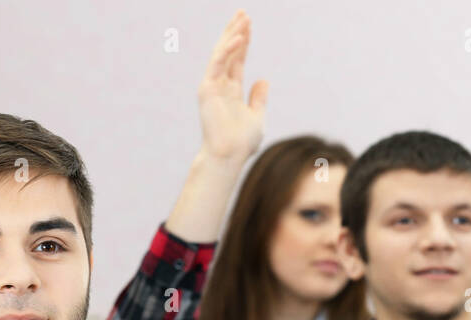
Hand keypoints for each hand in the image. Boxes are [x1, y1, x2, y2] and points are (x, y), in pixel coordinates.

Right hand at [196, 10, 267, 162]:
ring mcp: (213, 86)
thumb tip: (263, 80)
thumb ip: (259, 98)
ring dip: (232, 35)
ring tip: (243, 18)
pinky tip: (240, 38)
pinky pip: (218, 63)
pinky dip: (228, 50)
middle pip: (228, 52)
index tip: (249, 25)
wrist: (229, 155)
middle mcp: (221, 85)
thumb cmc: (242, 143)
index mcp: (232, 90)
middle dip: (236, 32)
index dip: (243, 42)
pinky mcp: (207, 88)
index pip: (237, 60)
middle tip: (243, 13)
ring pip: (222, 53)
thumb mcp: (256, 116)